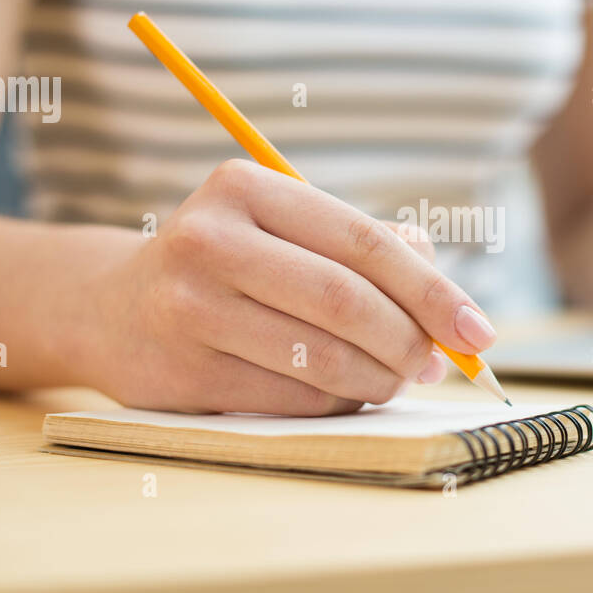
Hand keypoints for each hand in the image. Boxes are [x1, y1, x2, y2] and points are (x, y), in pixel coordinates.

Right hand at [79, 160, 494, 414]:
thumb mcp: (289, 229)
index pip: (364, 242)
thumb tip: (451, 304)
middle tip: (438, 364)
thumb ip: (372, 247)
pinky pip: (291, 401)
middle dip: (410, 343)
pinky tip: (342, 393)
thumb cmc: (232, 265)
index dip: (433, 292)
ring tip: (393, 379)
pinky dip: (336, 404)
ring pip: (321, 359)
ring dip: (378, 380)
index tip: (479, 331)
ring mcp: (188, 308)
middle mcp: (210, 240)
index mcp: (246, 188)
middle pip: (346, 303)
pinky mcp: (181, 374)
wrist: (114, 309)